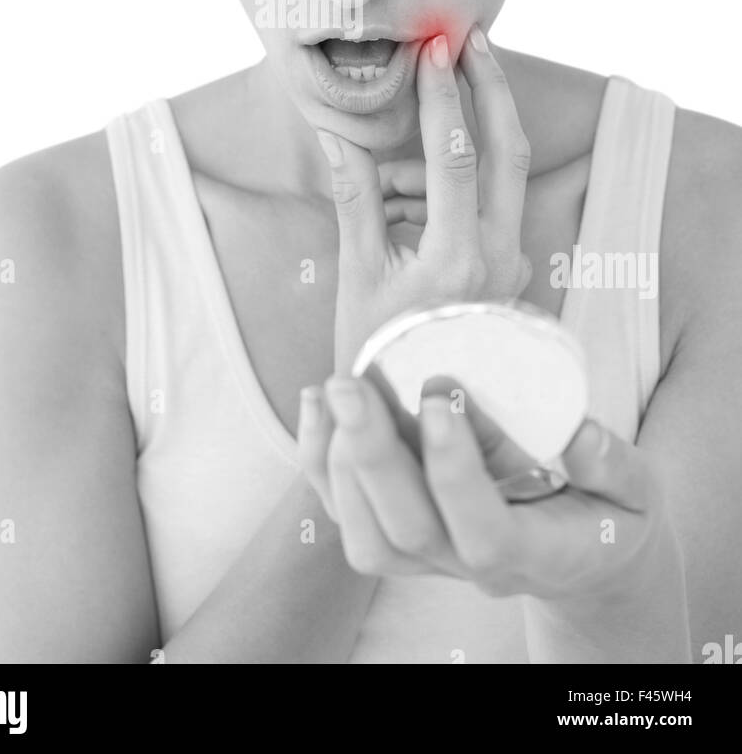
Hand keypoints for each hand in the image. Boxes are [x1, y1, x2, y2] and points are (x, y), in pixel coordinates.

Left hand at [297, 373, 670, 601]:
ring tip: (335, 390)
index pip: (484, 531)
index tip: (438, 398)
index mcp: (534, 553)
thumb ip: (614, 465)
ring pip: (367, 538)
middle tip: (352, 384)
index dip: (455, 473)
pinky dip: (319, 464)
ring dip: (338, 463)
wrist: (587, 562)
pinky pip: (348, 519)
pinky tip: (315, 404)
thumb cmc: (609, 516)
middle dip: (372, 455)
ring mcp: (432, 560)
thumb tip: (579, 431)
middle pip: (407, 531)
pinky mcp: (405, 541)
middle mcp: (471, 566)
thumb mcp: (636, 492)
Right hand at [315, 27, 531, 375]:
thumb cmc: (377, 360)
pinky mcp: (510, 273)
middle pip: (509, 151)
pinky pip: (485, 210)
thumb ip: (353, 199)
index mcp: (458, 261)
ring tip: (381, 192)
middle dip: (489, 90)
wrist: (414, 429)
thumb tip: (334, 132)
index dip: (442, 96)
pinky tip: (399, 214)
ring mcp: (513, 268)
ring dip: (442, 161)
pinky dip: (446, 194)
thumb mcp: (357, 279)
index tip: (432, 48)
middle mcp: (500, 260)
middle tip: (468, 41)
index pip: (456, 157)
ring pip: (495, 180)